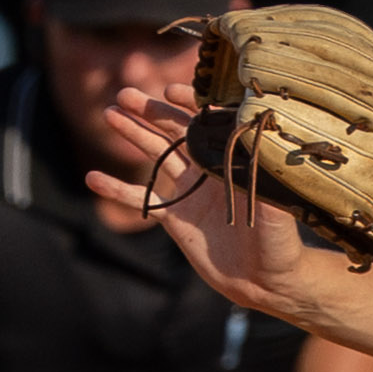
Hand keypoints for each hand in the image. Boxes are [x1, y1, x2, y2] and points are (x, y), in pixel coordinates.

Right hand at [89, 82, 372, 352]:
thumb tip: (258, 134)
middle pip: (173, 131)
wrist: (265, 280)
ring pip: (155, 155)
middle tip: (124, 94)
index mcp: (232, 160)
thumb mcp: (278, 203)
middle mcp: (208, 169)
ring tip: (109, 114)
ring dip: (132, 133)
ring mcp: (189, 191)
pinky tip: (92, 179)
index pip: (207, 121)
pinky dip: (116, 189)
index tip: (168, 91)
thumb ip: (264, 172)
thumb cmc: (280, 241)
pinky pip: (141, 198)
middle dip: (149, 111)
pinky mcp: (174, 217)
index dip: (187, 104)